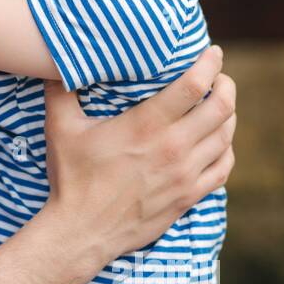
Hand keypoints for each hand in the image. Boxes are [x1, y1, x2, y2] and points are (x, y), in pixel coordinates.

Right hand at [42, 45, 235, 266]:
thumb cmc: (72, 178)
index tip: (213, 52)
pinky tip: (219, 143)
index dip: (210, 63)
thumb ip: (60, 90)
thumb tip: (56, 61)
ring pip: (226, 137)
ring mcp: (184, 175)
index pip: (194, 85)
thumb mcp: (60, 128)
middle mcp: (173, 148)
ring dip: (228, 116)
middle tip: (220, 77)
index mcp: (146, 126)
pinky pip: (223, 168)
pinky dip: (226, 150)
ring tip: (220, 105)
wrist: (82, 231)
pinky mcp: (188, 197)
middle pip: (221, 108)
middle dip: (226, 85)